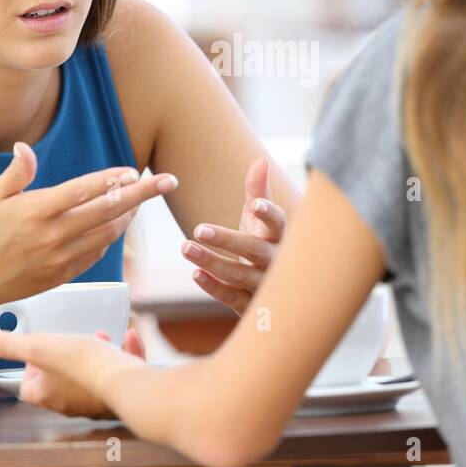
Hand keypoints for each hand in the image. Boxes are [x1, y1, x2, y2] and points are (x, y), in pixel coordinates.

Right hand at [0, 142, 178, 308]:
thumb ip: (17, 172)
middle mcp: (53, 235)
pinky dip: (110, 237)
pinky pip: (96, 254)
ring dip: (129, 216)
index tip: (134, 170)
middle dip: (143, 195)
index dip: (113, 180)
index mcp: (36, 211)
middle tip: (168, 181)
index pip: (84, 190)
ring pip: (108, 234)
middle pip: (108, 211)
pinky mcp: (62, 276)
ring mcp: (60, 259)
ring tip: (141, 201)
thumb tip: (25, 147)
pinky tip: (116, 225)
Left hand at [0, 327, 144, 418]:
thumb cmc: (82, 366)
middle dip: (63, 358)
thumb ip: (11, 345)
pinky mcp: (119, 397)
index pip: (27, 386)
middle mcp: (69, 404)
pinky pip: (117, 375)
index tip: (38, 349)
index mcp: (46, 395)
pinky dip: (122, 356)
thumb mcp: (40, 346)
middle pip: (58, 382)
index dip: (29, 367)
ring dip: (93, 356)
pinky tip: (129, 338)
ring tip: (100, 338)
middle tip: (70, 341)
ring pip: (89, 378)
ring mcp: (95, 402)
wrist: (126, 383)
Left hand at [181, 157, 285, 313]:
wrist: (277, 293)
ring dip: (212, 262)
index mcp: (280, 237)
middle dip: (228, 240)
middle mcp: (276, 262)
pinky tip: (195, 274)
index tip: (254, 205)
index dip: (268, 214)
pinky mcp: (250, 305)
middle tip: (199, 228)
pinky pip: (232, 298)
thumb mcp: (260, 221)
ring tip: (185, 247)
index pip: (278, 224)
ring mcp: (264, 286)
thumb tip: (260, 161)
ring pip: (240, 275)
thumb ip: (258, 192)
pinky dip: (214, 287)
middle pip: (255, 250)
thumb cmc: (264, 246)